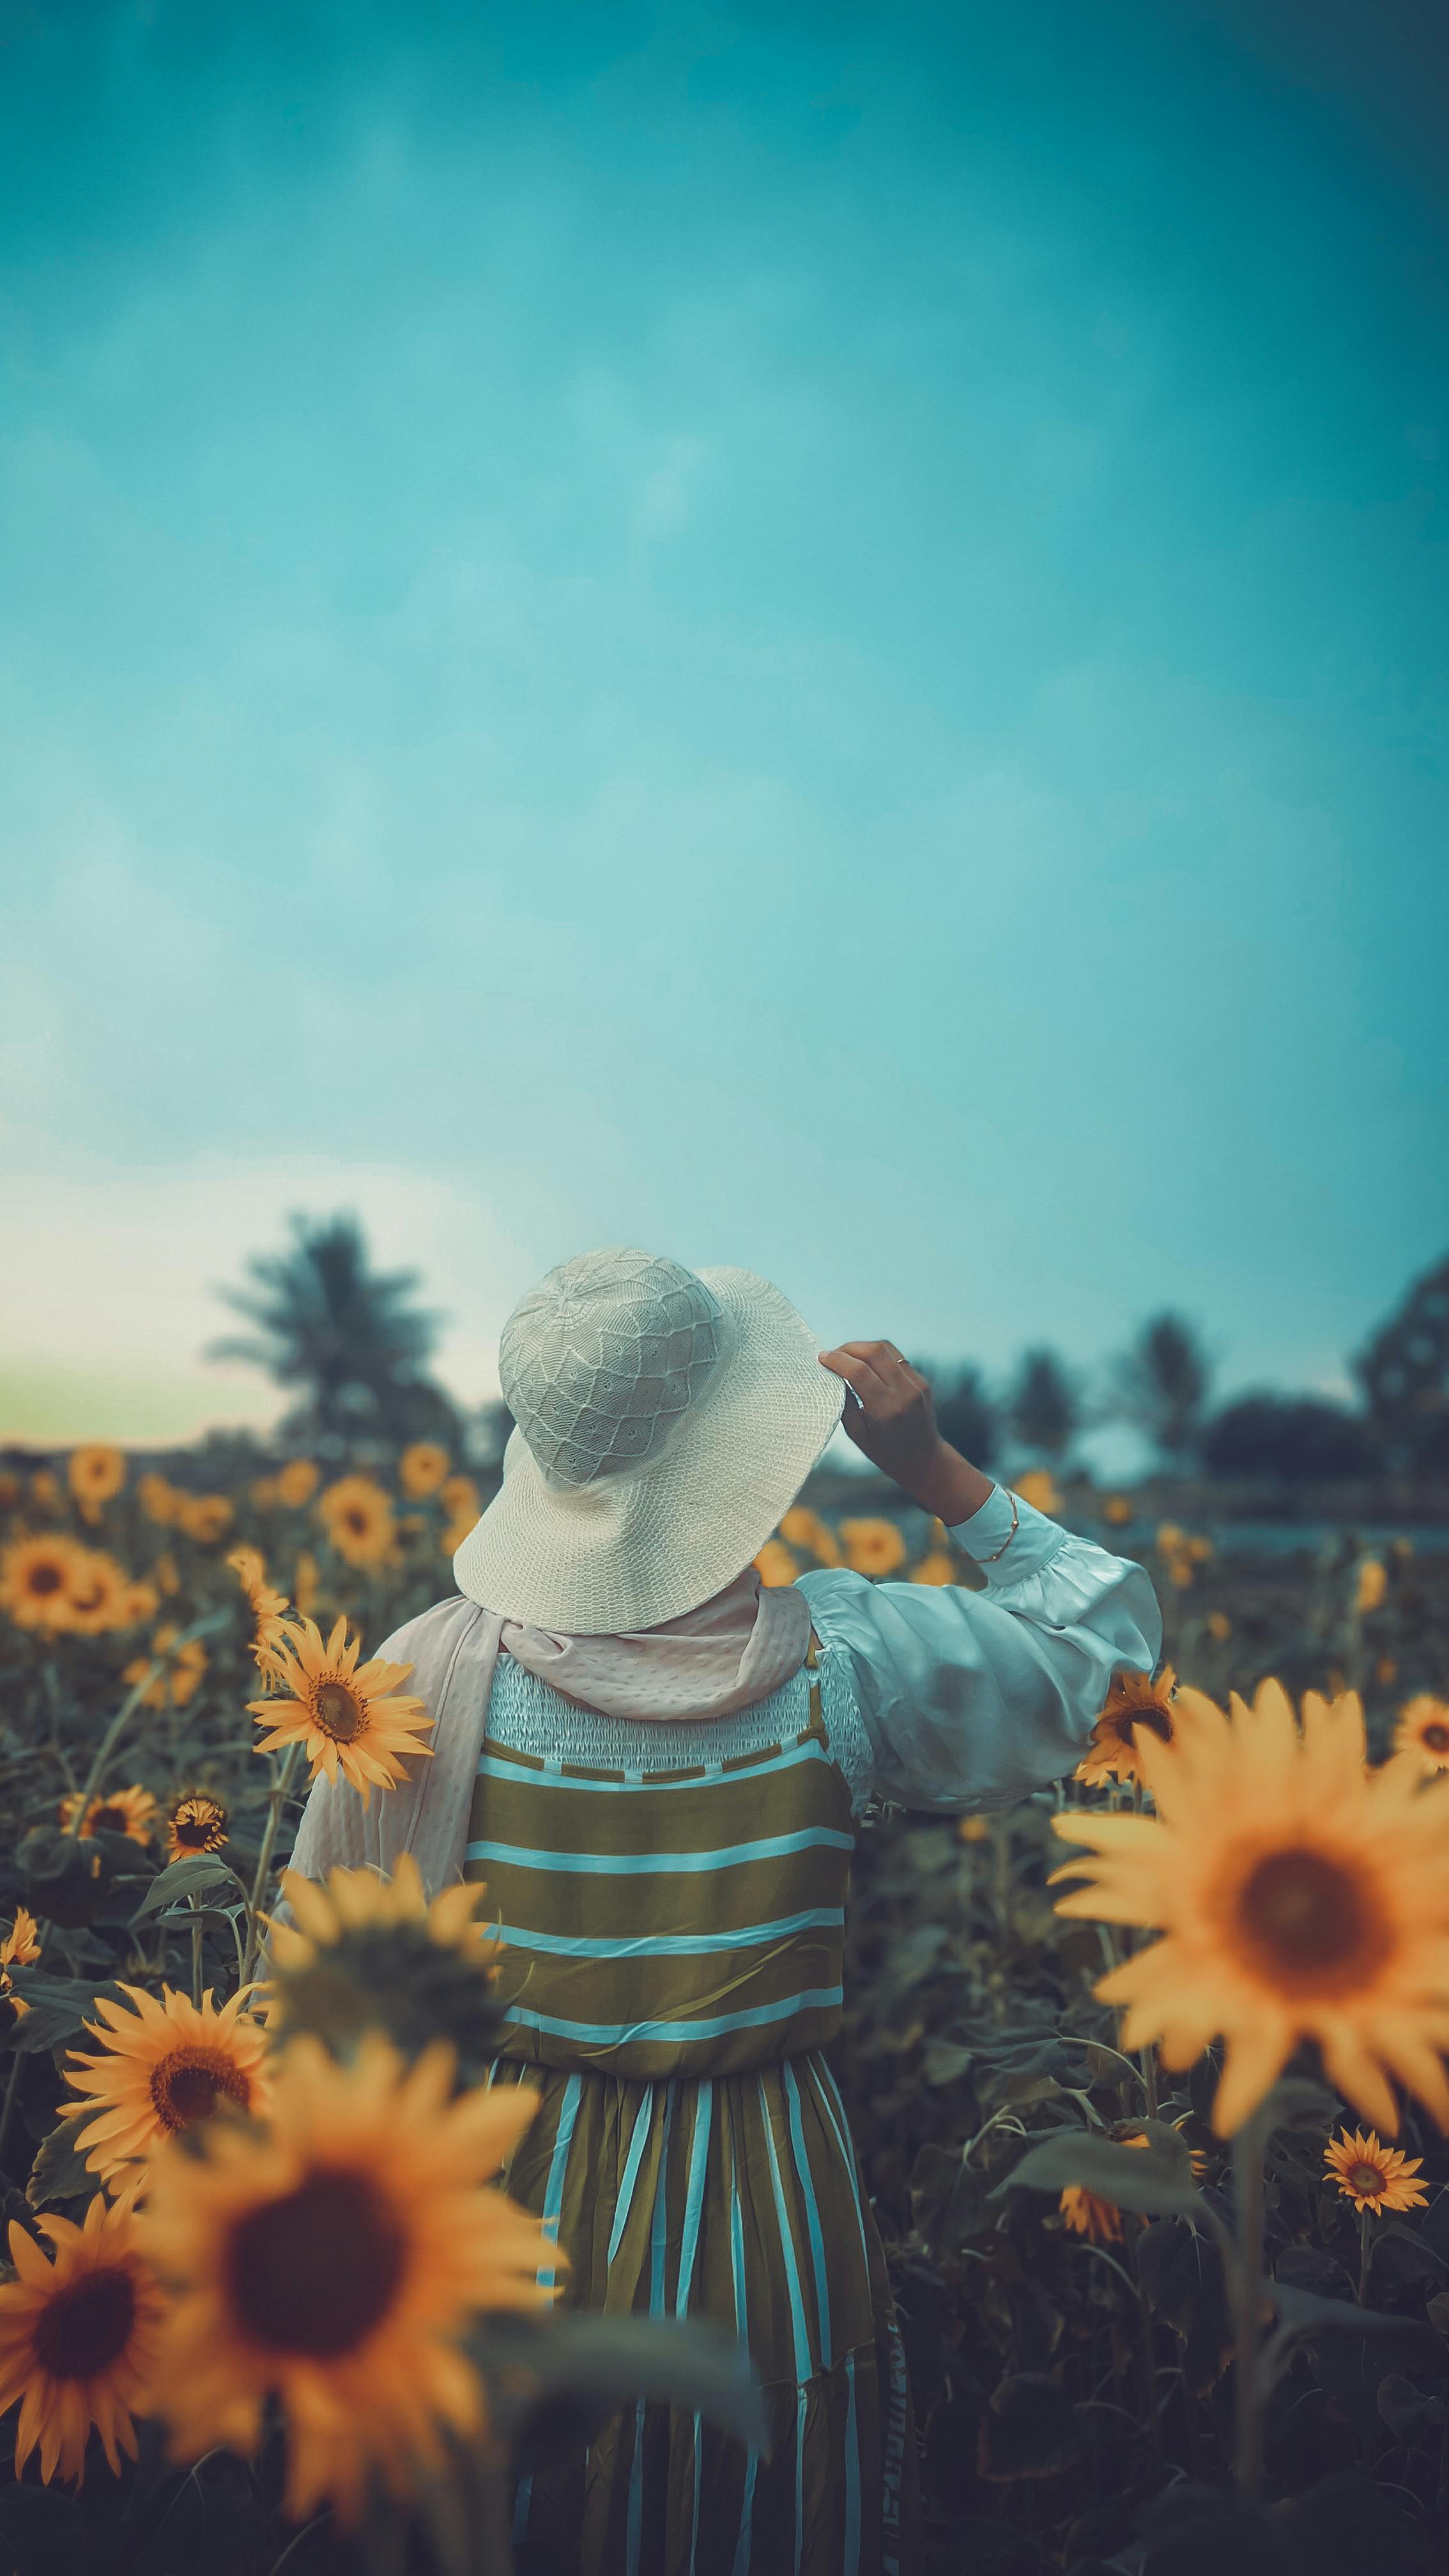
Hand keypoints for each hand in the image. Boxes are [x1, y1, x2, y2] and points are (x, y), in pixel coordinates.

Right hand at [816, 1342, 993, 1522]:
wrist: (924, 1460)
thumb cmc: (885, 1452)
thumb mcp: (858, 1434)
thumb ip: (844, 1403)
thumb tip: (831, 1374)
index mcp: (886, 1410)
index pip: (859, 1371)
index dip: (836, 1360)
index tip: (821, 1358)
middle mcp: (905, 1393)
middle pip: (874, 1352)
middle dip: (848, 1348)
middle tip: (832, 1355)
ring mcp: (917, 1384)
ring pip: (886, 1349)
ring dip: (862, 1347)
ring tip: (847, 1356)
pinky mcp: (921, 1381)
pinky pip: (896, 1357)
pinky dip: (877, 1355)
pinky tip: (865, 1363)